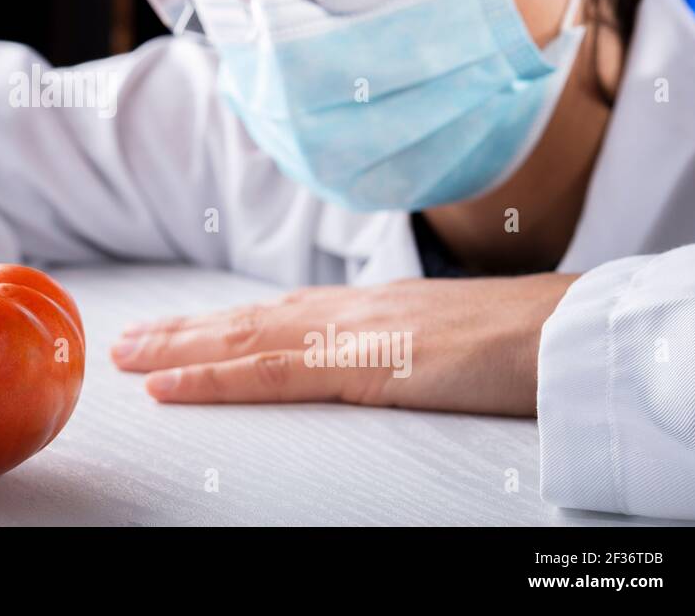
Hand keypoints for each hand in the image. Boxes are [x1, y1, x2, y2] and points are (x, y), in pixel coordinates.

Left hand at [111, 274, 578, 415]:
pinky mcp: (359, 363)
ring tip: (127, 358)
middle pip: (243, 322)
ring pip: (240, 341)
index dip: (218, 325)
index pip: (273, 313)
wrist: (569, 328)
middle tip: (126, 342)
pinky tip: (170, 387)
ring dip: (176, 351)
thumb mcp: (445, 341)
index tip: (175, 331)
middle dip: (180, 333)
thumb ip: (401, 345)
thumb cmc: (519, 337)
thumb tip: (380, 356)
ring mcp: (347, 332)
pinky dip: (213, 379)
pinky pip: (270, 374)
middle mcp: (344, 311)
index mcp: (365, 307)